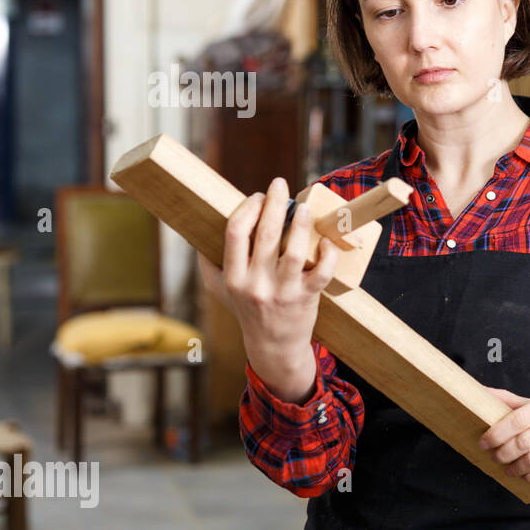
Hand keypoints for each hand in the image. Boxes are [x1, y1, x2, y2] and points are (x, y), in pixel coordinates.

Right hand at [197, 177, 340, 402]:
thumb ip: (209, 262)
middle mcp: (256, 284)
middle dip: (275, 203)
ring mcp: (282, 291)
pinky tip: (327, 241)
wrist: (273, 346)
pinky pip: (322, 271)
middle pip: (267, 234)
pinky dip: (328, 254)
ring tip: (305, 208)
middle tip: (280, 184)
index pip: (235, 232)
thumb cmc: (247, 310)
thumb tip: (201, 228)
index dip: (247, 208)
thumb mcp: (221, 289)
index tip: (258, 196)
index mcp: (233, 277)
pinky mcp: (306, 298)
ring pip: (294, 251)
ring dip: (302, 224)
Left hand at [479, 387, 529, 483]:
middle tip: (494, 457)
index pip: (519, 418)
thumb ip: (511, 401)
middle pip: (525, 441)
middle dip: (503, 453)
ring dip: (515, 467)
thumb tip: (480, 392)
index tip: (484, 442)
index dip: (497, 433)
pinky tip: (524, 474)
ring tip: (507, 467)